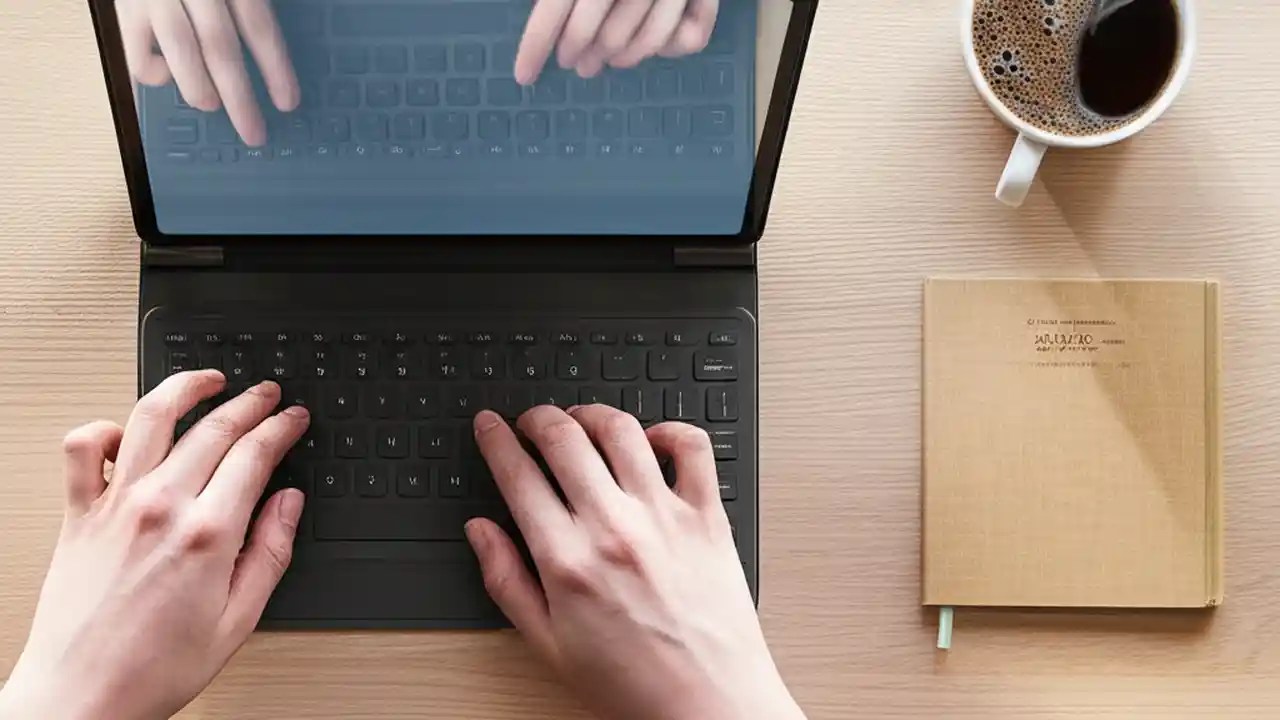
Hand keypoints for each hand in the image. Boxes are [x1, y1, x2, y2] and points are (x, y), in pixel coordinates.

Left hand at [0, 372, 308, 719]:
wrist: (81, 697)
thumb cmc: (153, 669)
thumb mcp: (238, 620)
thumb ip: (270, 553)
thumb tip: (289, 504)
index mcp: (208, 534)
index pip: (256, 454)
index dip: (282, 427)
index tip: (294, 418)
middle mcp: (161, 508)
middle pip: (214, 427)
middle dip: (249, 401)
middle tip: (267, 393)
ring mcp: (115, 505)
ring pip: (151, 417)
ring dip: (185, 387)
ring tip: (207, 379)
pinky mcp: (79, 514)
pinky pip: (84, 448)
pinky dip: (104, 427)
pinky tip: (127, 429)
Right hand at [116, 0, 298, 145]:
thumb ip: (247, 5)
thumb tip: (271, 49)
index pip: (258, 25)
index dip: (276, 68)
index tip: (288, 103)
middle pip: (220, 46)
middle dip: (240, 96)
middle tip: (254, 131)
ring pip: (180, 49)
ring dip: (200, 89)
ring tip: (212, 106)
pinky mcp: (123, 8)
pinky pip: (138, 51)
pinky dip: (156, 73)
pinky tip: (168, 76)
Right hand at [466, 405, 804, 719]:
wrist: (709, 705)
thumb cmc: (632, 685)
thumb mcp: (548, 645)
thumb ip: (507, 581)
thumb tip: (479, 531)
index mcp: (566, 562)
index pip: (517, 475)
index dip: (495, 440)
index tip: (488, 425)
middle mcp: (614, 529)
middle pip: (563, 438)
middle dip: (536, 417)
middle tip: (529, 420)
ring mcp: (664, 517)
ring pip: (620, 430)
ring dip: (591, 413)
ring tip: (580, 420)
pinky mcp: (707, 516)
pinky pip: (690, 447)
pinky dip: (668, 429)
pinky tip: (650, 439)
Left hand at [515, 0, 720, 83]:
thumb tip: (541, 9)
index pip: (555, 7)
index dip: (536, 44)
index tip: (524, 75)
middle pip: (593, 30)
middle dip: (575, 53)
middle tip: (570, 63)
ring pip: (639, 41)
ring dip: (616, 58)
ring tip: (601, 60)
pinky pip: (689, 39)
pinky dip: (665, 49)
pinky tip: (647, 45)